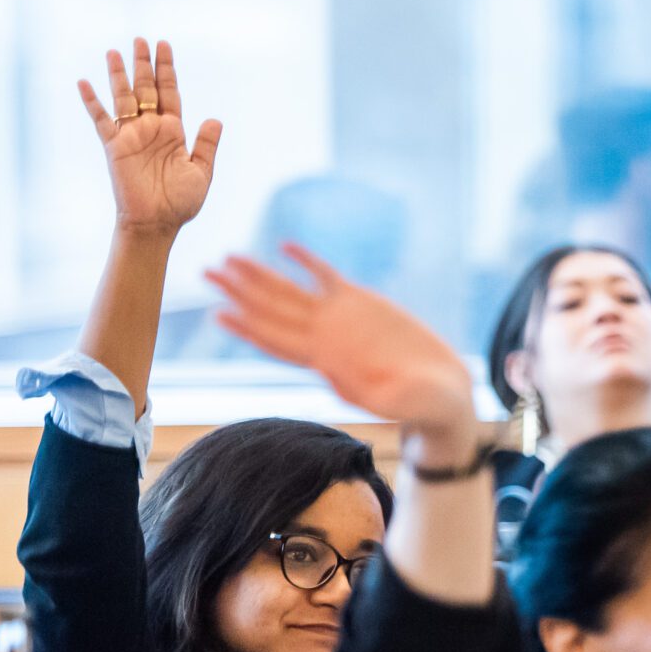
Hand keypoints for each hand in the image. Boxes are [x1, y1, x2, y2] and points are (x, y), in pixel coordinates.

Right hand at [77, 39, 221, 236]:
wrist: (156, 223)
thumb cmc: (180, 202)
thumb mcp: (201, 172)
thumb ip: (206, 146)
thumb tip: (214, 119)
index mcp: (174, 132)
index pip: (169, 93)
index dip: (166, 70)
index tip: (164, 46)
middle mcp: (151, 128)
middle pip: (146, 88)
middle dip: (144, 64)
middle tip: (141, 38)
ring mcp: (131, 135)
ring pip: (123, 97)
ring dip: (119, 75)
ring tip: (114, 51)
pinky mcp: (114, 146)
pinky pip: (101, 120)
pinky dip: (92, 102)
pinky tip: (84, 82)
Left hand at [207, 245, 478, 457]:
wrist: (442, 392)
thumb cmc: (423, 405)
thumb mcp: (401, 402)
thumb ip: (373, 392)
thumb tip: (334, 375)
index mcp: (328, 362)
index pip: (279, 343)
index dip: (250, 328)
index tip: (221, 314)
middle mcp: (324, 338)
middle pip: (271, 311)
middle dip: (238, 292)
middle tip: (207, 272)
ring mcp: (340, 318)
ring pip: (289, 292)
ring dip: (259, 275)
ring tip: (230, 257)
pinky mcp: (362, 303)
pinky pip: (326, 277)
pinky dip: (306, 261)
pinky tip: (286, 246)